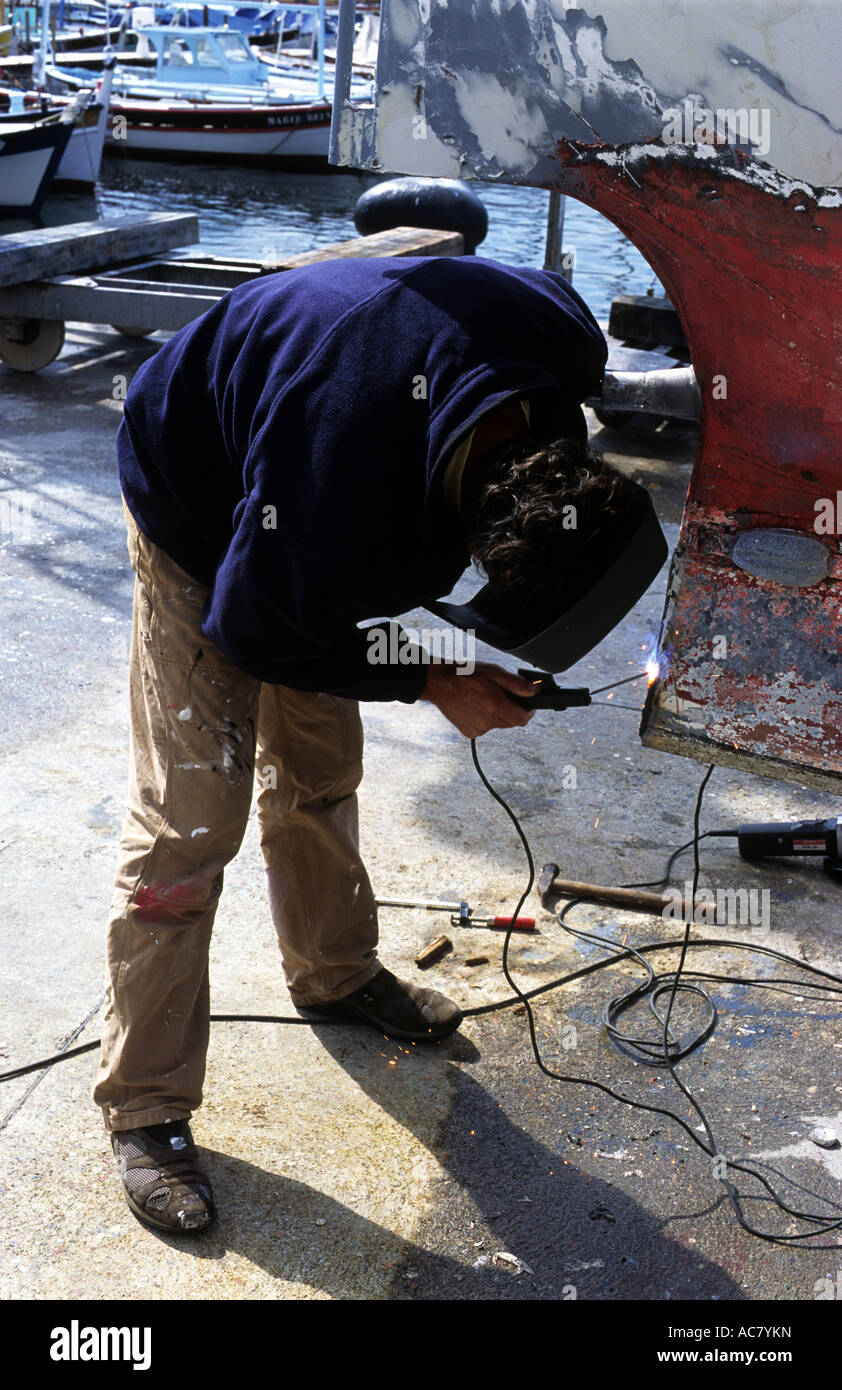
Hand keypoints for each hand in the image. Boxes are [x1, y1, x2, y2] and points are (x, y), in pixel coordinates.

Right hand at [420, 662, 536, 738]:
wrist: (439, 683)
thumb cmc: (465, 674)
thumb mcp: (494, 673)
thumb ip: (517, 684)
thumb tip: (535, 692)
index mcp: (495, 707)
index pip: (522, 719)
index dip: (528, 712)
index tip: (528, 705)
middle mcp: (486, 722)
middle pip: (511, 722)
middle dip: (512, 710)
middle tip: (503, 696)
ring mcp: (477, 729)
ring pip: (498, 725)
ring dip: (498, 714)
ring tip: (485, 698)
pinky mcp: (469, 732)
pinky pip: (485, 728)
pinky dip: (485, 719)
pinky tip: (476, 706)